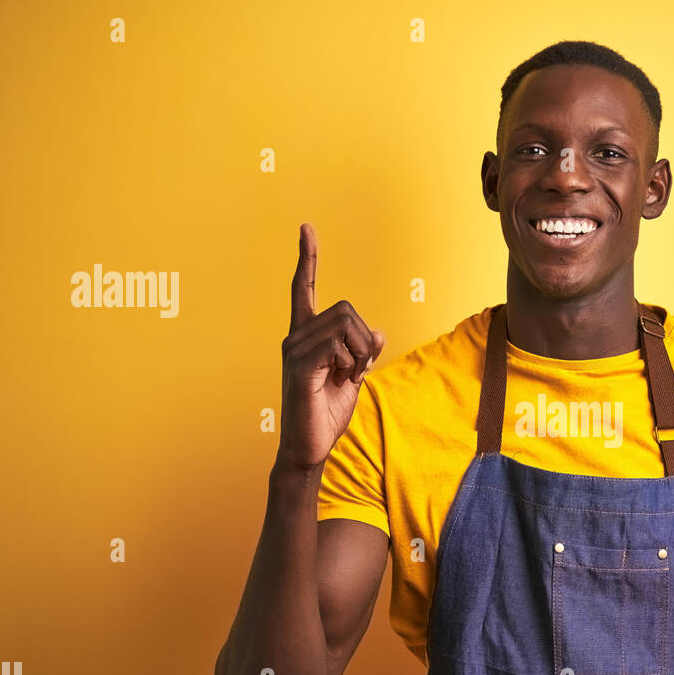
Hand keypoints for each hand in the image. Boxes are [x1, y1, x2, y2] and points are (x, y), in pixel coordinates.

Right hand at [276, 223, 385, 470]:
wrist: (309, 447)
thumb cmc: (327, 412)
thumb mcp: (354, 376)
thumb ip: (363, 352)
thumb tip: (378, 332)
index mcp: (307, 335)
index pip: (303, 288)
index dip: (307, 258)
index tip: (306, 227)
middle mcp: (296, 336)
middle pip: (347, 309)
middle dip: (364, 339)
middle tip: (356, 368)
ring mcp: (295, 350)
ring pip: (346, 326)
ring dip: (360, 354)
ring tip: (345, 377)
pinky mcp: (301, 367)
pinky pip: (337, 346)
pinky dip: (350, 364)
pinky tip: (340, 380)